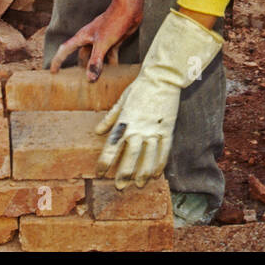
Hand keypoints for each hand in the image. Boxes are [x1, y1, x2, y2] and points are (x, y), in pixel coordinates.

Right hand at [50, 0, 142, 81]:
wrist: (129, 9)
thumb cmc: (113, 21)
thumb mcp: (102, 43)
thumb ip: (95, 61)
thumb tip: (90, 78)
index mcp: (82, 37)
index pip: (65, 49)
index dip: (58, 60)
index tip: (53, 71)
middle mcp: (90, 39)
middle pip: (81, 55)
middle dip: (79, 67)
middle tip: (76, 81)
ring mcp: (101, 40)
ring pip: (95, 56)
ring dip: (95, 66)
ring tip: (95, 81)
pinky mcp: (112, 41)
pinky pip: (109, 56)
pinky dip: (110, 64)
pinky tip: (113, 74)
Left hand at [95, 9, 222, 188]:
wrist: (163, 77)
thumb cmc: (140, 87)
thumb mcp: (121, 101)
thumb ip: (109, 118)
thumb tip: (97, 132)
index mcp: (125, 121)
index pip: (112, 147)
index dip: (105, 162)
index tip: (100, 173)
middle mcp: (139, 129)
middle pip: (129, 158)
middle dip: (123, 175)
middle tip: (119, 187)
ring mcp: (154, 131)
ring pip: (147, 159)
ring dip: (141, 174)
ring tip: (137, 185)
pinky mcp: (167, 130)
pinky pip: (164, 151)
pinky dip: (159, 164)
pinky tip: (155, 174)